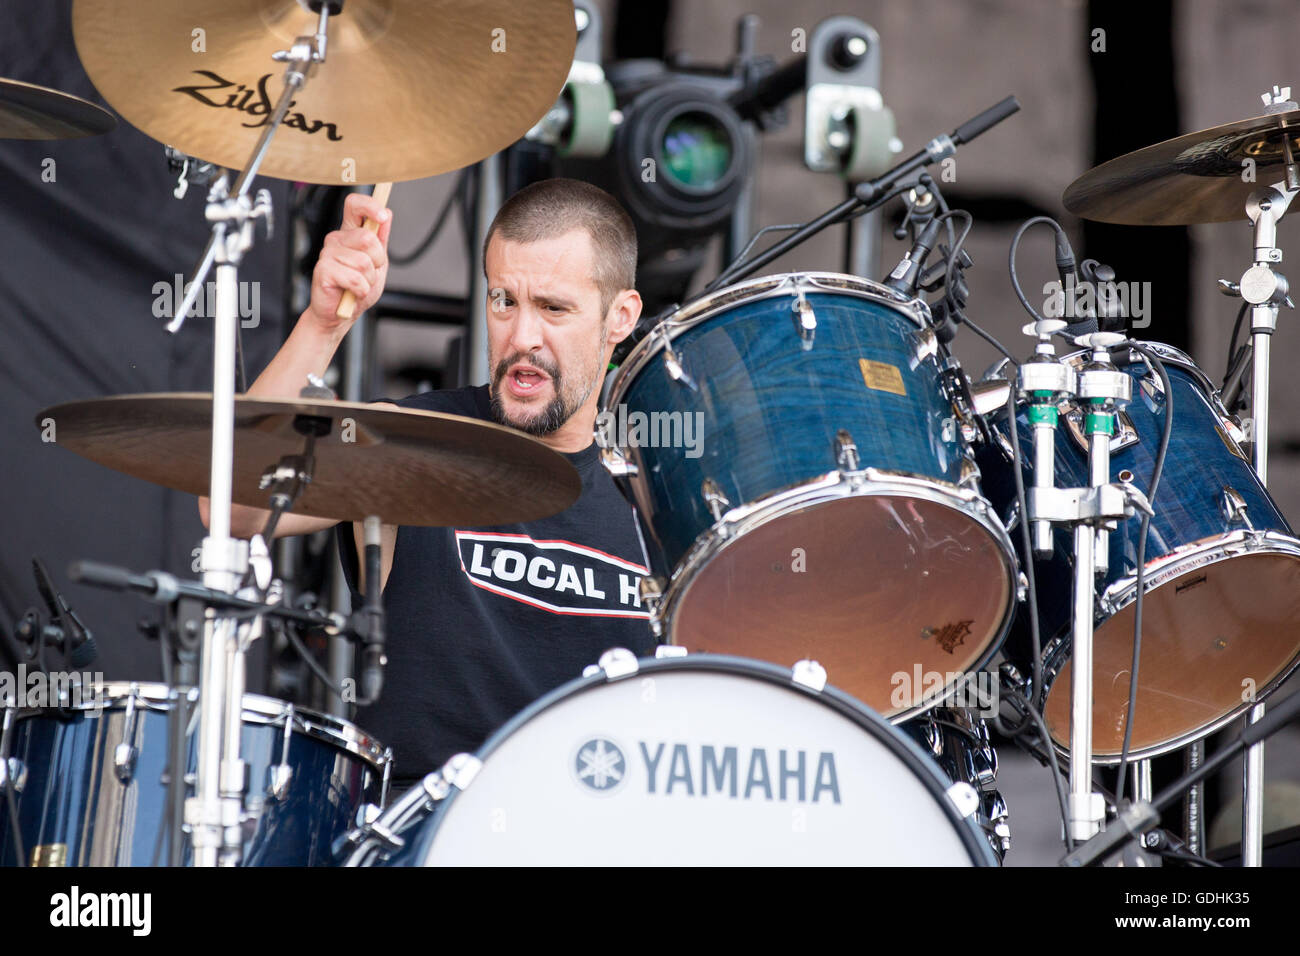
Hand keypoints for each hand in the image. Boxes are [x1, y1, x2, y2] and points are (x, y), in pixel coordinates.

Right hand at [306, 192, 391, 334]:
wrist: (340, 314)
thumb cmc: (356, 289)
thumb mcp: (378, 264)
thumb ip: (381, 240)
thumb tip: (387, 216)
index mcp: (350, 233)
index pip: (355, 205)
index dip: (370, 206)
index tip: (382, 217)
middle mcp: (337, 239)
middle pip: (367, 238)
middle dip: (377, 261)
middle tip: (368, 274)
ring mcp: (328, 253)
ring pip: (363, 262)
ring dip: (368, 279)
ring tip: (358, 285)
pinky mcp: (323, 270)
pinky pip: (354, 278)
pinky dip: (360, 290)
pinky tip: (352, 292)